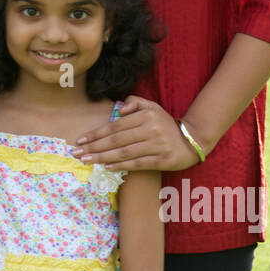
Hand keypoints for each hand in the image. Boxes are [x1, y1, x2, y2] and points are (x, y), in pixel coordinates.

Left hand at [70, 95, 201, 171]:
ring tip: (87, 160)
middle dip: (94, 147)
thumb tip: (119, 108)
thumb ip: (134, 102)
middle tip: (78, 153)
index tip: (81, 139)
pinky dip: (122, 166)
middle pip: (116, 140)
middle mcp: (151, 129)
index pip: (115, 126)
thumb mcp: (152, 107)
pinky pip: (138, 163)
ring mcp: (157, 145)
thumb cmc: (165, 124)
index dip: (96, 133)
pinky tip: (107, 167)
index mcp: (146, 116)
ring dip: (103, 158)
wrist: (192, 140)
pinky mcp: (162, 160)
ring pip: (124, 153)